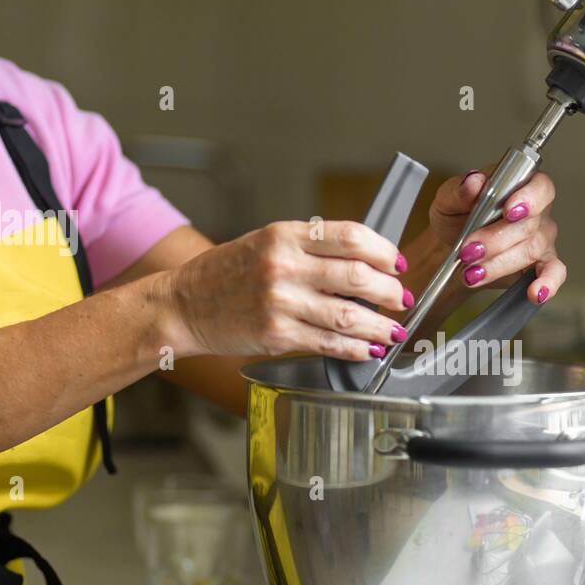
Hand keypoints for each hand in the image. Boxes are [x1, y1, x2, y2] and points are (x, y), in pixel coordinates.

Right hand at [160, 221, 413, 360]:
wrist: (183, 305)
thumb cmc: (227, 273)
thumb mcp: (266, 242)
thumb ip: (311, 248)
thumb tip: (365, 266)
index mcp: (285, 235)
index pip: (351, 238)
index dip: (384, 252)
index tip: (396, 264)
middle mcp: (284, 266)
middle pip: (358, 277)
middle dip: (390, 292)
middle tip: (401, 300)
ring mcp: (280, 302)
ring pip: (348, 316)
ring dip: (380, 326)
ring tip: (393, 331)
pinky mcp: (276, 336)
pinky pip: (328, 343)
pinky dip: (355, 349)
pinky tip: (368, 350)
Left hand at [428, 168, 564, 303]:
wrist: (457, 247)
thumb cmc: (458, 216)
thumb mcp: (448, 200)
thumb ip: (460, 190)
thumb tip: (473, 182)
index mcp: (521, 185)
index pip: (539, 186)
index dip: (528, 198)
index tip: (509, 211)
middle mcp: (538, 211)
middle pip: (529, 226)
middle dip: (496, 241)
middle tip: (469, 251)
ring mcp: (542, 239)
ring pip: (531, 252)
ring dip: (499, 264)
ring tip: (472, 273)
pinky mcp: (541, 265)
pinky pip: (554, 273)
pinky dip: (547, 284)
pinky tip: (534, 292)